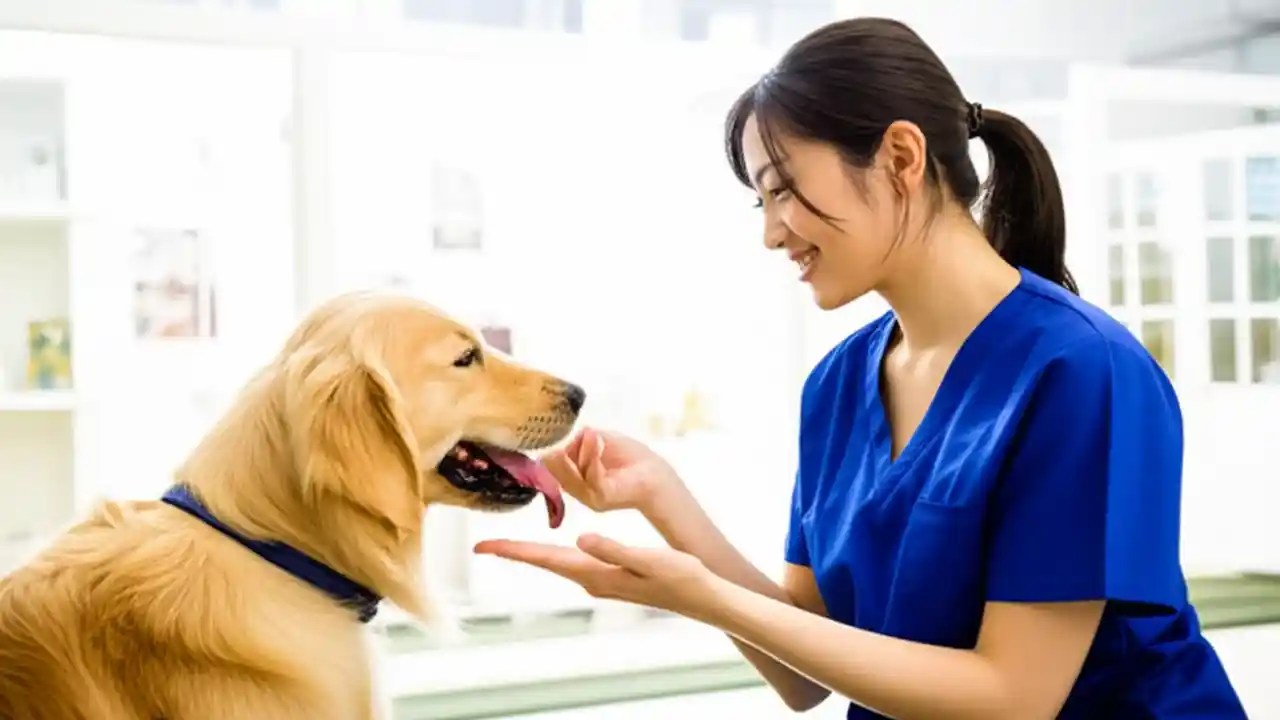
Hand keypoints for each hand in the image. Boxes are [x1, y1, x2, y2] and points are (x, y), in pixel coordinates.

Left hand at [474, 534, 722, 620]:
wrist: (701, 597)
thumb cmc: (679, 576)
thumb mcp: (646, 559)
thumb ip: (613, 550)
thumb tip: (579, 539)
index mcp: (597, 574)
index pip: (546, 559)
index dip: (514, 551)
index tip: (484, 546)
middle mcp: (593, 581)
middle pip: (544, 562)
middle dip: (515, 552)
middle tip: (484, 544)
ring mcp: (600, 582)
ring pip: (557, 564)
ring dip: (533, 553)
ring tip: (507, 544)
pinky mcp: (610, 577)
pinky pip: (573, 564)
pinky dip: (554, 554)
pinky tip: (552, 547)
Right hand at [542, 427, 680, 513]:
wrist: (656, 473)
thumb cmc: (631, 457)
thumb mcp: (601, 440)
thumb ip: (582, 439)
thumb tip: (565, 436)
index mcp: (575, 478)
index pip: (552, 466)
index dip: (554, 449)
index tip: (562, 434)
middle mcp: (578, 490)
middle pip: (556, 471)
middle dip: (563, 450)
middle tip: (577, 433)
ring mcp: (589, 496)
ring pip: (572, 473)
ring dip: (582, 449)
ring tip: (592, 434)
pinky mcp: (602, 497)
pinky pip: (590, 476)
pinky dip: (592, 455)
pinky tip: (597, 440)